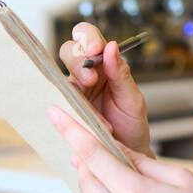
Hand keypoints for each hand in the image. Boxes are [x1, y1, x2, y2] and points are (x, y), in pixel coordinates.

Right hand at [57, 22, 151, 156]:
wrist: (128, 155)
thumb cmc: (131, 124)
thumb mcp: (133, 99)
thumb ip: (121, 74)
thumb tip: (112, 46)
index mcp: (104, 64)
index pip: (88, 37)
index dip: (88, 37)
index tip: (97, 48)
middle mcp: (86, 75)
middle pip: (69, 52)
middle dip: (78, 60)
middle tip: (90, 78)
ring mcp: (73, 93)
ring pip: (60, 77)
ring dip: (75, 90)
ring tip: (95, 110)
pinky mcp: (66, 112)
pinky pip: (60, 105)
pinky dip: (74, 113)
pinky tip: (90, 123)